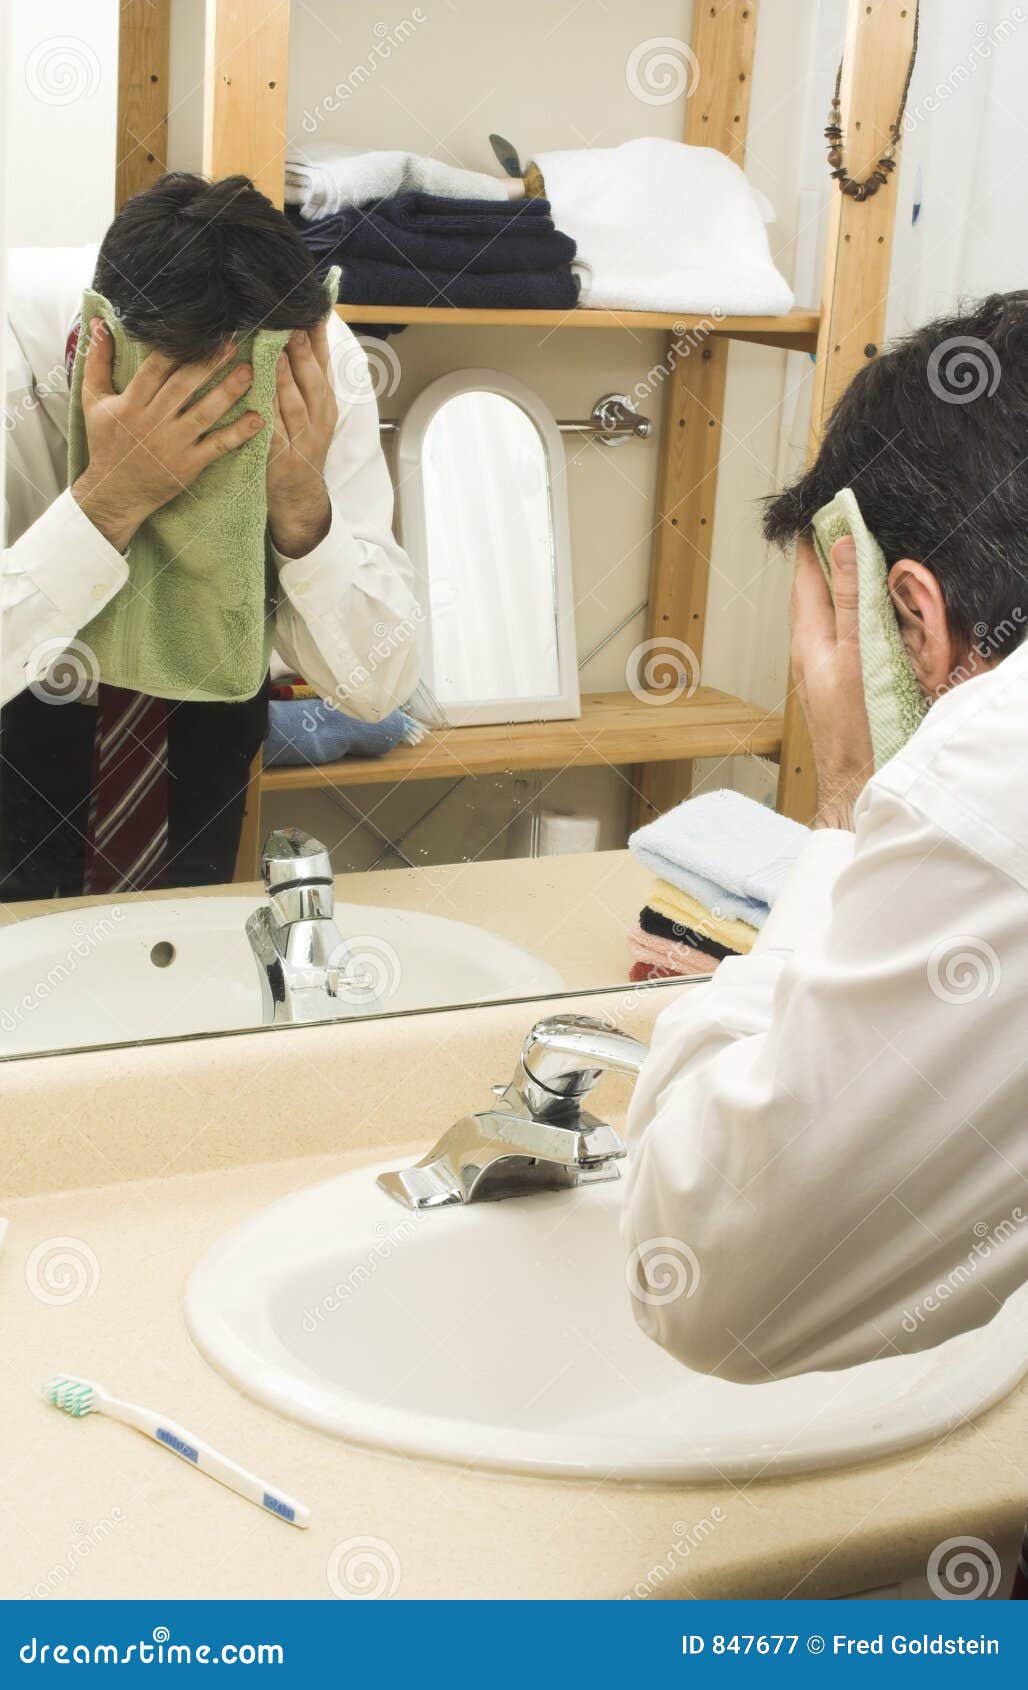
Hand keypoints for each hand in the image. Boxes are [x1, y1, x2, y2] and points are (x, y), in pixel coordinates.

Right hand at [71, 319, 263, 552]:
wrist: (114, 493)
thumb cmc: (106, 443)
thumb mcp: (94, 402)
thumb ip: (97, 362)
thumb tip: (98, 323)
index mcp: (130, 404)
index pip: (155, 369)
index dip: (178, 348)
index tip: (200, 330)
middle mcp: (152, 422)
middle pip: (184, 386)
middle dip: (209, 363)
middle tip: (233, 343)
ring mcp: (172, 445)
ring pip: (204, 413)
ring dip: (228, 392)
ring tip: (248, 372)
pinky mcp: (189, 465)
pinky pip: (217, 446)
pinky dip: (238, 433)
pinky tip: (257, 419)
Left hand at [266, 322, 335, 557]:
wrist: (299, 494)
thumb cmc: (300, 443)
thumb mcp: (311, 406)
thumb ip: (306, 370)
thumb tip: (303, 325)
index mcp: (325, 399)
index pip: (325, 360)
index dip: (317, 335)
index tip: (309, 309)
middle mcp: (319, 416)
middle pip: (313, 380)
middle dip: (301, 353)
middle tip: (289, 326)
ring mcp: (303, 438)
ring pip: (294, 404)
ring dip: (284, 379)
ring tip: (273, 355)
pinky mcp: (282, 456)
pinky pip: (273, 431)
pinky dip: (264, 413)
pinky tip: (254, 398)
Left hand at [790, 534, 873, 829]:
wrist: (856, 786)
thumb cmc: (851, 731)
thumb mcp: (853, 655)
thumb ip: (851, 602)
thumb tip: (841, 547)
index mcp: (807, 637)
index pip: (805, 573)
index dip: (813, 538)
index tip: (826, 506)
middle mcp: (813, 649)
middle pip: (821, 589)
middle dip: (836, 555)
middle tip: (854, 521)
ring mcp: (829, 666)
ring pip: (838, 612)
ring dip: (852, 584)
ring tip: (869, 553)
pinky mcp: (846, 681)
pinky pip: (855, 635)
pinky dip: (867, 615)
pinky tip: (884, 612)